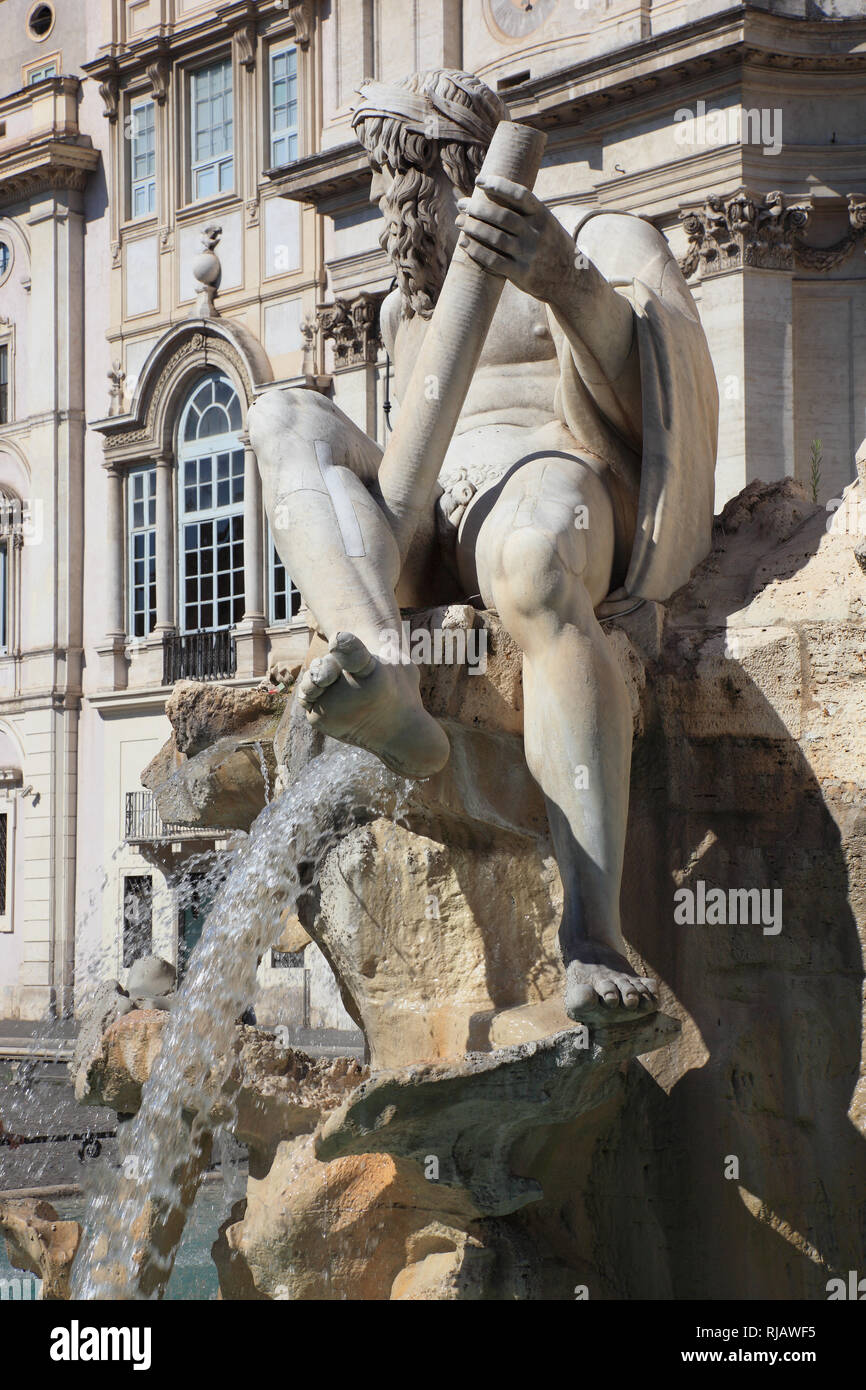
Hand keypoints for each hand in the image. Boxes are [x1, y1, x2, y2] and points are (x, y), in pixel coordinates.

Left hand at [455, 174, 578, 304]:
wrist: (569, 279)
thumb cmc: (550, 245)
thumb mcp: (545, 224)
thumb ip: (524, 212)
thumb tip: (492, 194)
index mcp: (543, 216)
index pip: (519, 194)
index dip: (498, 185)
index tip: (480, 181)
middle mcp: (536, 234)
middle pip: (502, 216)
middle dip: (478, 208)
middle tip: (462, 204)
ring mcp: (529, 254)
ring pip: (495, 238)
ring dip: (473, 228)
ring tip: (460, 221)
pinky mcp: (522, 274)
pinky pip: (494, 261)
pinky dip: (476, 251)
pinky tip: (464, 243)